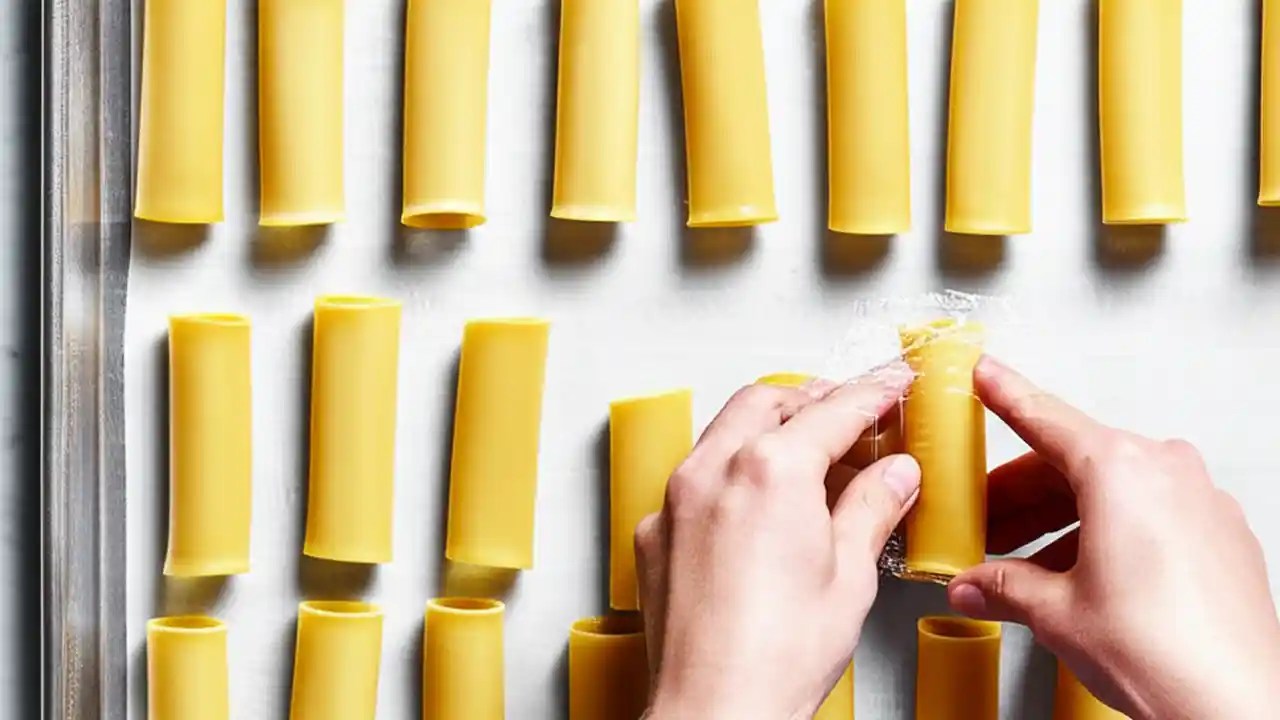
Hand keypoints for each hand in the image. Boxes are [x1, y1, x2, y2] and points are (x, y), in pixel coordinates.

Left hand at [637, 363, 920, 719]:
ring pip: (724, 432)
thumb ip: (872, 508)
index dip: (872, 393)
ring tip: (810, 459)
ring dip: (768, 429)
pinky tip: (759, 507)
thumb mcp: (850, 575)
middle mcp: (713, 471)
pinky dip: (731, 474)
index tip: (892, 385)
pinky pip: (694, 478)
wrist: (714, 711)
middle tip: (853, 417)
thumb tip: (894, 474)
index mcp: (771, 470)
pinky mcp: (655, 532)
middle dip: (813, 399)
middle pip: (768, 402)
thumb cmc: (776, 658)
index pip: (834, 409)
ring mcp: (676, 500)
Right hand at [948, 356, 1279, 719]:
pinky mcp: (1221, 534)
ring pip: (1111, 491)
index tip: (986, 374)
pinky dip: (1104, 532)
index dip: (1005, 395)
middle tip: (983, 517)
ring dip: (1058, 520)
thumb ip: (1003, 586)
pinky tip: (1076, 573)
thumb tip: (975, 585)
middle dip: (1020, 494)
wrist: (1234, 706)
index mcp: (1120, 470)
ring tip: (1021, 562)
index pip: (1045, 418)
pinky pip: (1149, 514)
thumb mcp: (1055, 612)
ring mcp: (1201, 501)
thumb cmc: (1164, 653)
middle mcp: (1167, 472)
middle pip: (1072, 463)